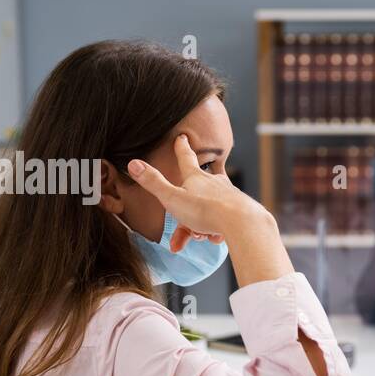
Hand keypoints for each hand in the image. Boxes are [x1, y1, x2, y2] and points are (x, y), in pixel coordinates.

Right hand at [127, 134, 261, 250]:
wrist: (241, 222)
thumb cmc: (206, 210)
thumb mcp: (172, 198)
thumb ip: (153, 183)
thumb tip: (133, 164)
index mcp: (196, 177)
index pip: (186, 158)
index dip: (181, 148)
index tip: (182, 138)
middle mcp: (214, 183)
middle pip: (195, 196)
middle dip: (185, 215)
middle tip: (180, 234)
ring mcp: (228, 196)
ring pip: (208, 211)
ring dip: (199, 227)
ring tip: (199, 236)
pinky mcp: (240, 210)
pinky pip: (223, 221)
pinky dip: (215, 231)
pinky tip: (216, 237)